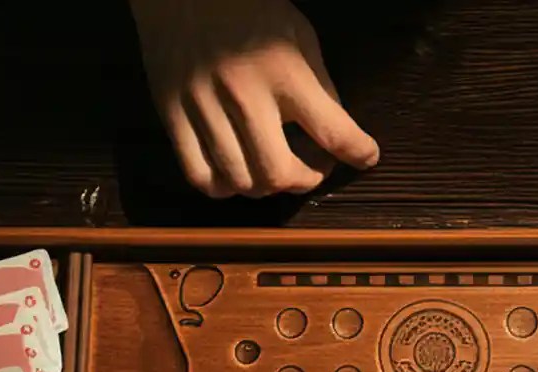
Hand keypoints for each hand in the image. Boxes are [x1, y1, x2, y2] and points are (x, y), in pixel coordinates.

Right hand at [129, 0, 379, 197]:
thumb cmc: (248, 9)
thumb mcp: (299, 35)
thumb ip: (318, 86)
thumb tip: (335, 134)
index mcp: (284, 71)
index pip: (333, 131)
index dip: (359, 153)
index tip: (366, 157)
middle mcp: (244, 95)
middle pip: (280, 173)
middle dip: (308, 180)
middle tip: (313, 167)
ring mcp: (203, 109)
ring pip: (241, 181)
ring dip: (268, 188)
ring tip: (275, 169)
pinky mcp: (171, 116)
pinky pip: (199, 175)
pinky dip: (224, 187)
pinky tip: (236, 173)